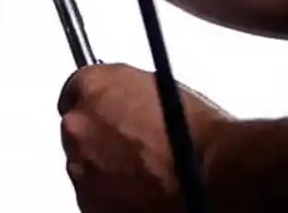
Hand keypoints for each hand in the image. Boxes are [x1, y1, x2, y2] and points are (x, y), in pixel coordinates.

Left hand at [59, 64, 230, 212]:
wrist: (210, 175)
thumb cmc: (196, 135)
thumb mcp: (160, 91)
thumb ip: (129, 95)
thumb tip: (130, 108)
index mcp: (93, 86)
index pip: (77, 91)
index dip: (99, 106)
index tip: (108, 116)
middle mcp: (78, 124)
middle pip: (78, 129)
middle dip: (99, 138)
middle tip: (132, 151)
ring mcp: (79, 164)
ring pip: (83, 164)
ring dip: (103, 168)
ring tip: (143, 176)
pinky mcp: (88, 201)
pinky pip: (93, 195)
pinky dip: (111, 196)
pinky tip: (141, 193)